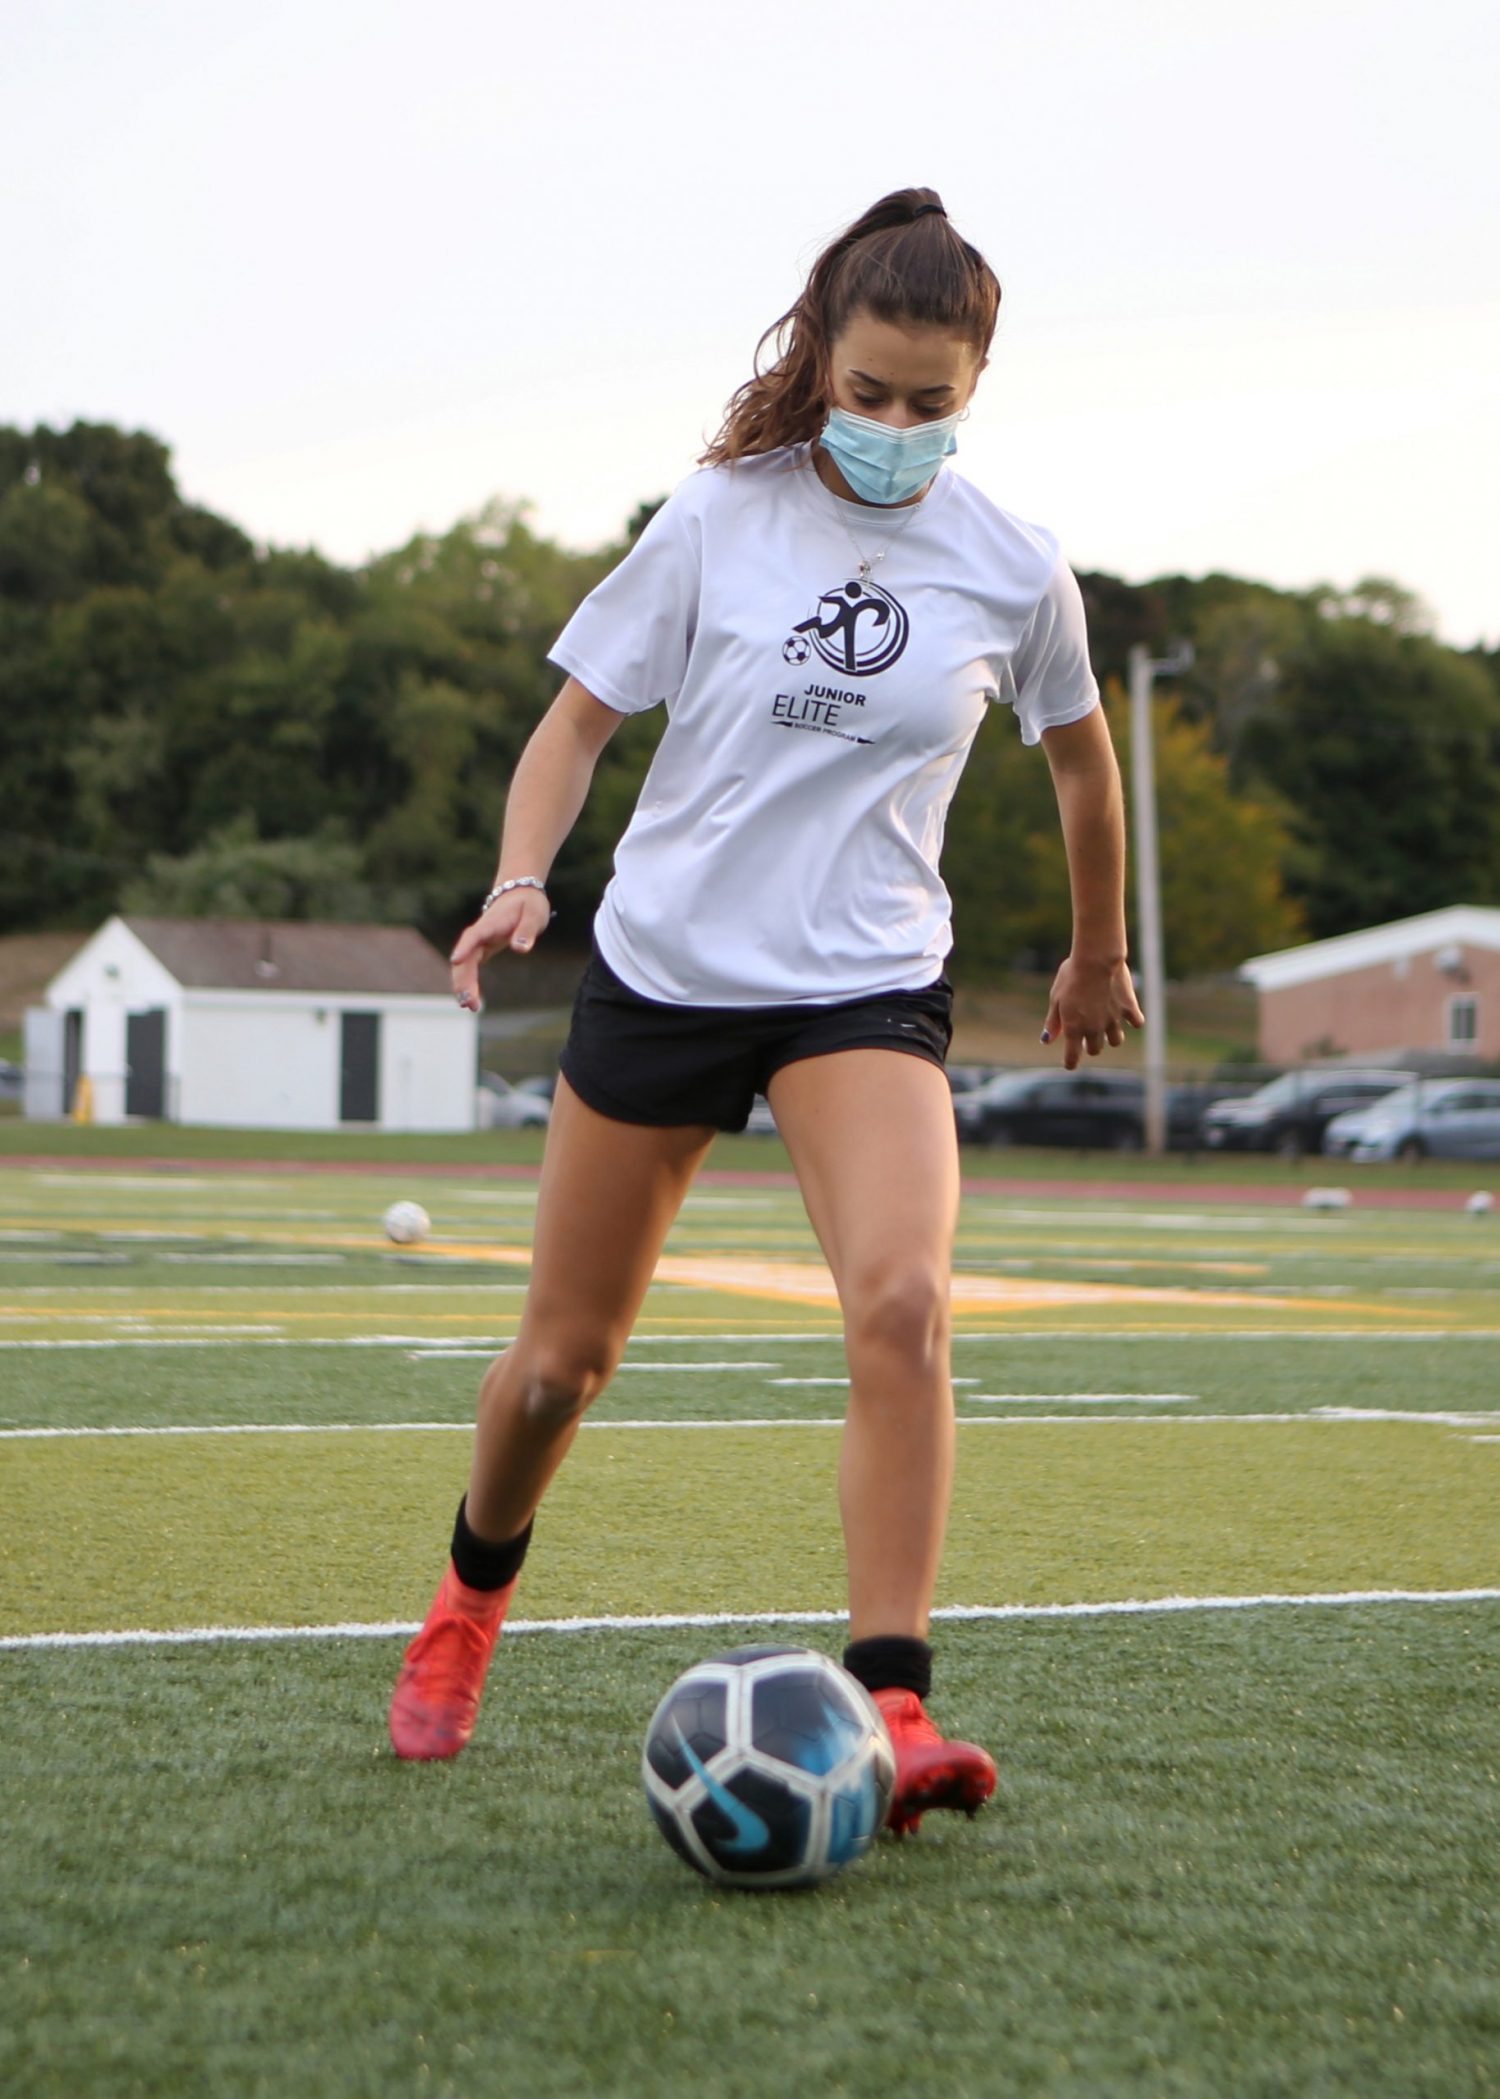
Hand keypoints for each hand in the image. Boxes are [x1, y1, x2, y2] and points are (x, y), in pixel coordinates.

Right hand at [449, 890, 551, 1013]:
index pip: (474, 935)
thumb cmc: (529, 905)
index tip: (456, 959)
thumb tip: (521, 948)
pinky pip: (469, 968)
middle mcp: (479, 934)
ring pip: (464, 965)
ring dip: (463, 985)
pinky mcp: (480, 949)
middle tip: (468, 1002)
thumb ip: (527, 931)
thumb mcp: (534, 915)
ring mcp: (478, 942)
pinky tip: (472, 1002)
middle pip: (465, 957)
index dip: (464, 946)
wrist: (520, 895)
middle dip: (463, 979)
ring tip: (470, 1007)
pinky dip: (468, 983)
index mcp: (491, 924)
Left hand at [1041, 956, 1144, 1070]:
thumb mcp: (1056, 998)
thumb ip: (1053, 1022)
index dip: (1070, 1062)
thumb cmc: (1071, 976)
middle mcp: (1094, 1029)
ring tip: (1107, 1023)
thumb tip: (1046, 1041)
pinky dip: (1133, 1020)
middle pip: (1095, 1049)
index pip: (1072, 1058)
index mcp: (1074, 1028)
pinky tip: (1128, 1013)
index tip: (1070, 1062)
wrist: (1096, 959)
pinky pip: (1136, 1022)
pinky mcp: (1129, 1008)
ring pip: (1116, 1041)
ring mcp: (1114, 1020)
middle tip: (1088, 1033)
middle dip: (1091, 1045)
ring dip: (1111, 1036)